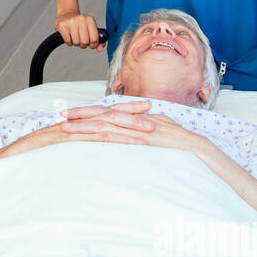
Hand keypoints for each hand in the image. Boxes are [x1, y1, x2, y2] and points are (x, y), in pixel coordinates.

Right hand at [55, 10, 102, 51]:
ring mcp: (71, 22)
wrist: (66, 14)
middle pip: (85, 42)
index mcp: (90, 20)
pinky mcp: (62, 26)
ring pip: (76, 42)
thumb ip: (97, 40)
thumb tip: (100, 49)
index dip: (93, 44)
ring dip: (75, 43)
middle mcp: (81, 19)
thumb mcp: (90, 29)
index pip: (94, 38)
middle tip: (81, 39)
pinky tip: (69, 36)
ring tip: (74, 36)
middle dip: (83, 44)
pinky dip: (69, 42)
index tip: (90, 43)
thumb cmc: (79, 24)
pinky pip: (67, 41)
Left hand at [60, 104, 206, 156]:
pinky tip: (89, 139)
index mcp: (133, 117)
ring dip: (84, 126)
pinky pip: (119, 138)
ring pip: (105, 124)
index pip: (106, 112)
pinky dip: (103, 137)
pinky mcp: (141, 140)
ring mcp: (136, 129)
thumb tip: (127, 131)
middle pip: (101, 114)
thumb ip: (139, 128)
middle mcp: (132, 120)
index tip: (71, 114)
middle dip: (80, 115)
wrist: (194, 145)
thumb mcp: (155, 131)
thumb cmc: (176, 140)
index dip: (88, 112)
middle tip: (61, 115)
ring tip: (66, 127)